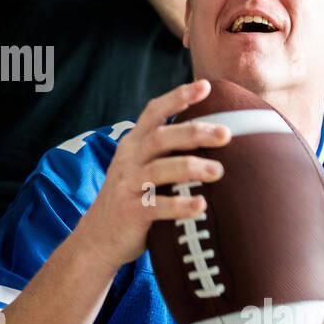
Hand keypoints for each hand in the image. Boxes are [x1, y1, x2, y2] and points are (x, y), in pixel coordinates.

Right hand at [75, 79, 230, 270]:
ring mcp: (127, 185)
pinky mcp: (129, 212)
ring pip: (159, 170)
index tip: (206, 86)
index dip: (178, 97)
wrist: (98, 237)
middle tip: (225, 134)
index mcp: (134, 143)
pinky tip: (201, 205)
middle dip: (194, 132)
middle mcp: (129, 159)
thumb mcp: (141, 166)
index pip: (154, 112)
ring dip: (190, 168)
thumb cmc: (132, 197)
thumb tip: (213, 135)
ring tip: (218, 171)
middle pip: (160, 137)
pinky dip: (179, 205)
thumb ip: (166, 151)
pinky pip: (156, 206)